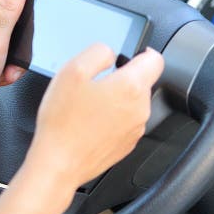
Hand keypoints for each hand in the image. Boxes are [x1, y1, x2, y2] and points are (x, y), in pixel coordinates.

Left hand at [0, 0, 28, 134]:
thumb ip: (9, 9)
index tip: (32, 16)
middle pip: (16, 16)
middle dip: (23, 35)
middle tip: (16, 48)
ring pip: (17, 40)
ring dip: (17, 56)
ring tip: (7, 66)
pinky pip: (11, 58)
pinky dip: (10, 68)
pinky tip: (1, 75)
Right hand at [25, 44, 164, 189]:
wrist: (59, 163)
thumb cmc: (63, 121)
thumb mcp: (72, 71)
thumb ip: (97, 52)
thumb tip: (110, 52)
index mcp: (131, 87)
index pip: (155, 59)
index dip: (141, 51)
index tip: (128, 53)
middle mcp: (140, 109)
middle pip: (141, 81)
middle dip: (120, 77)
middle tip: (91, 82)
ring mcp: (135, 129)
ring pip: (131, 102)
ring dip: (113, 97)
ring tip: (85, 103)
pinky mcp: (126, 144)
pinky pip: (123, 121)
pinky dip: (109, 116)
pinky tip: (86, 120)